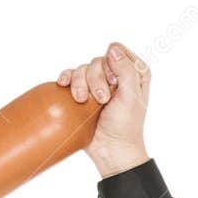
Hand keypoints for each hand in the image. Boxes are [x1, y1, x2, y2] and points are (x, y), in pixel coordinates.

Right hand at [58, 41, 150, 178]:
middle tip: (102, 100)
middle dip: (96, 79)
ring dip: (81, 83)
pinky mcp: (82, 92)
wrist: (110, 149)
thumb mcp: (131, 97)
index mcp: (134, 74)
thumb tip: (112, 49)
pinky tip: (64, 85)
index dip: (113, 65)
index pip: (118, 51)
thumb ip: (126, 71)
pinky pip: (69, 75)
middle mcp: (116, 76)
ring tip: (84, 101)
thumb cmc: (125, 126)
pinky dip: (66, 78)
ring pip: (83, 68)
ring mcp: (98, 84)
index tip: (115, 84)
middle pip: (98, 60)